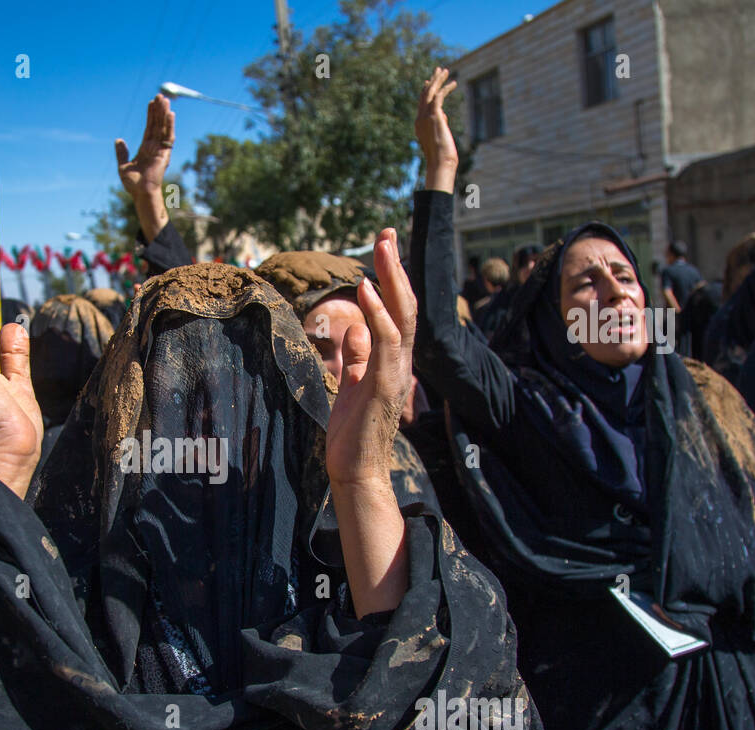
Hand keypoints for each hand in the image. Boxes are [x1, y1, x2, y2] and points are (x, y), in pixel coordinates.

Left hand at [115, 95, 174, 241]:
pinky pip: (169, 136)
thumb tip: (118, 139)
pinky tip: (170, 113)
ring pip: (163, 127)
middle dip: (158, 110)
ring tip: (165, 99)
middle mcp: (154, 147)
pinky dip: (170, 125)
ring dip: (164, 113)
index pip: (149, 128)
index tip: (151, 103)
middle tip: (160, 95)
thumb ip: (121, 152)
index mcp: (145, 149)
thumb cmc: (132, 184)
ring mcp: (160, 149)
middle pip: (157, 124)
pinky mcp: (165, 153)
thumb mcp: (122, 166)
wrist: (140, 192)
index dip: (150, 115)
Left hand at [326, 229, 415, 490]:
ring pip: (401, 317)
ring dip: (390, 281)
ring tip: (381, 249)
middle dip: (394, 268)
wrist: (355, 470)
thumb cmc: (353, 433)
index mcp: (392, 361)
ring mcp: (396, 373)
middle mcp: (400, 362)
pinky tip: (365, 292)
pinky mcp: (384, 386)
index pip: (397, 311)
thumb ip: (356, 358)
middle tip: (385, 233)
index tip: (383, 247)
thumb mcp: (351, 386)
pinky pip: (385, 343)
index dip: (391, 279)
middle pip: (404, 306)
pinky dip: (377, 314)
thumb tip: (355, 329)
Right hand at [415, 66, 458, 192]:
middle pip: (425, 94)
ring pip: (430, 92)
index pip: (421, 103)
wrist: (440, 162)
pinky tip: (454, 83)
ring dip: (438, 80)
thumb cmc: (441, 156)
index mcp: (419, 125)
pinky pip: (439, 96)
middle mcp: (420, 119)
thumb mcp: (439, 136)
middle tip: (438, 70)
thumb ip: (439, 124)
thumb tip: (443, 116)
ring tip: (445, 70)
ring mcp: (425, 117)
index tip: (430, 81)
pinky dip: (446, 88)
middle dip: (432, 81)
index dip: (426, 91)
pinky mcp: (435, 116)